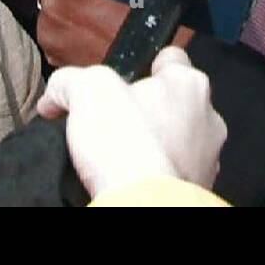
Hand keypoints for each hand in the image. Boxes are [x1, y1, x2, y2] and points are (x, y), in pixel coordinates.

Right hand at [37, 46, 226, 197]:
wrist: (141, 206)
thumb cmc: (125, 142)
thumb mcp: (86, 91)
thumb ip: (70, 81)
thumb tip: (56, 92)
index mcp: (189, 83)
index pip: (170, 58)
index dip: (143, 67)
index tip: (123, 83)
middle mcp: (208, 117)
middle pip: (173, 101)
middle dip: (147, 109)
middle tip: (116, 122)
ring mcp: (208, 156)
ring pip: (177, 138)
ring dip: (154, 142)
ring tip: (121, 155)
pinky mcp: (200, 187)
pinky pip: (176, 170)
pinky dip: (157, 171)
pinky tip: (132, 176)